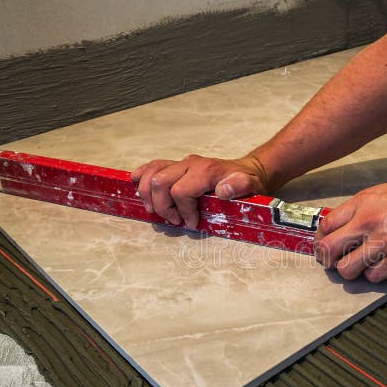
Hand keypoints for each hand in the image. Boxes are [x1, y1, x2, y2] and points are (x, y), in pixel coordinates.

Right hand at [131, 154, 269, 227]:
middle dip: (162, 206)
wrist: (247, 170)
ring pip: (152, 172)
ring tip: (156, 211)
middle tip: (174, 220)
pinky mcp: (177, 165)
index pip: (180, 191)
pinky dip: (142, 176)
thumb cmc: (247, 182)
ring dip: (148, 194)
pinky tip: (136, 184)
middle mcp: (190, 164)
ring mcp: (182, 163)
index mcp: (206, 170)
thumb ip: (239, 186)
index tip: (191, 222)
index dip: (182, 211)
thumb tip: (223, 190)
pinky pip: (153, 166)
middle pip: (160, 182)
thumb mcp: (250, 186)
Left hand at [314, 174, 386, 282]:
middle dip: (327, 259)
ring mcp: (381, 244)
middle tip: (333, 261)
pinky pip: (372, 277)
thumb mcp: (385, 191)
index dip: (321, 238)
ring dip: (350, 270)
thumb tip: (346, 222)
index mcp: (362, 203)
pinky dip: (375, 274)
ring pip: (345, 269)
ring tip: (359, 266)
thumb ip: (362, 207)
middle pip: (328, 250)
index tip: (324, 243)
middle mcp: (366, 223)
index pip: (326, 226)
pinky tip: (383, 265)